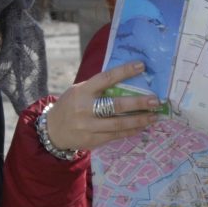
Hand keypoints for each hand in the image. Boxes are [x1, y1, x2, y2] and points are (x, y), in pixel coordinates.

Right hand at [44, 60, 162, 151]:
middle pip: (115, 105)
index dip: (124, 71)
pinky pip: (115, 135)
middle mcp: (85, 108)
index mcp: (82, 91)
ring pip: (118, 124)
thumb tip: (125, 79)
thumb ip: (97, 87)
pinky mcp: (92, 140)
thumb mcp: (79, 91)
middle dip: (138, 103)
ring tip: (154, 116)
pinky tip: (142, 127)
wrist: (52, 130)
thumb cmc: (70, 105)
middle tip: (155, 100)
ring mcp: (88, 126)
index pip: (106, 78)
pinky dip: (130, 131)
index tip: (141, 66)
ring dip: (139, 120)